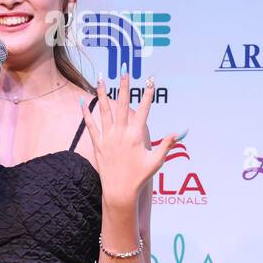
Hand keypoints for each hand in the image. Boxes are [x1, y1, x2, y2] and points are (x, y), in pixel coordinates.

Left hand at [81, 68, 182, 206]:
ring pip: (104, 111)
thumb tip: (180, 132)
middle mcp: (120, 134)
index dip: (148, 95)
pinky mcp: (97, 144)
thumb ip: (167, 144)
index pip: (144, 111)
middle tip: (124, 71)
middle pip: (123, 105)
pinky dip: (86, 113)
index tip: (150, 81)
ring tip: (101, 78)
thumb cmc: (139, 176)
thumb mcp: (156, 160)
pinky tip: (82, 101)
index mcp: (136, 136)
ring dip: (103, 93)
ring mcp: (107, 138)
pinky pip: (90, 125)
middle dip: (124, 87)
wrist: (119, 191)